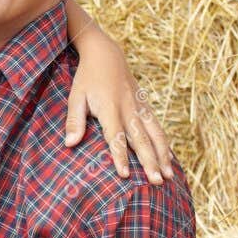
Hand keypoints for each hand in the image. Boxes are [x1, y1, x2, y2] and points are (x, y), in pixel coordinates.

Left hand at [66, 41, 173, 183]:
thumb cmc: (86, 78)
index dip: (120, 156)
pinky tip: (169, 159)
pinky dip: (164, 144)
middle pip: (141, 139)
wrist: (106, 54)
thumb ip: (74, 120)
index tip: (124, 175)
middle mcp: (128, 108)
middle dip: (149, 162)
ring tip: (168, 176)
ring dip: (162, 156)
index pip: (116, 137)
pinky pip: (157, 127)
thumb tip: (69, 144)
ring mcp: (139, 107)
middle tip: (155, 182)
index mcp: (110, 108)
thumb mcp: (75, 96)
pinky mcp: (145, 105)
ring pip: (155, 134)